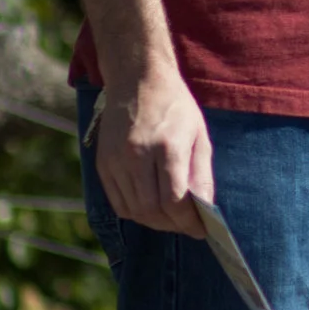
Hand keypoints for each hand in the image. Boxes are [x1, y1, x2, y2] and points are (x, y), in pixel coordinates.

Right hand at [96, 72, 212, 238]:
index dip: (188, 220)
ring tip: (173, 221)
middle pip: (152, 209)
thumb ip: (202, 173)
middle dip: (173, 225)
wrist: (136, 80)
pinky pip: (118, 201)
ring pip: (133, 210)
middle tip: (189, 227)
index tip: (202, 229)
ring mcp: (115, 160)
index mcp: (166, 146)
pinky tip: (152, 210)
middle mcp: (137, 155)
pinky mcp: (102, 164)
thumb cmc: (175, 106)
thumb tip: (206, 208)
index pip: (175, 199)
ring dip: (155, 222)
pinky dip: (136, 213)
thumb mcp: (199, 135)